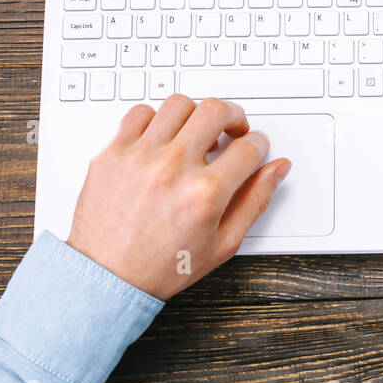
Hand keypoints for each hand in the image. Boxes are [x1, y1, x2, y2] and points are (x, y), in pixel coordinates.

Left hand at [67, 95, 290, 299]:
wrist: (107, 278)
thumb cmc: (161, 266)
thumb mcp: (223, 244)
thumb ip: (256, 201)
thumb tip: (276, 170)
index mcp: (206, 193)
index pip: (249, 146)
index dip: (258, 144)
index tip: (253, 147)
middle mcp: (173, 168)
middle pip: (217, 111)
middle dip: (234, 116)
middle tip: (232, 128)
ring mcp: (140, 157)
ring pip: (179, 104)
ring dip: (195, 114)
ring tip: (195, 131)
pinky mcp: (112, 153)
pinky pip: (140, 113)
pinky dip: (156, 120)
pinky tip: (162, 138)